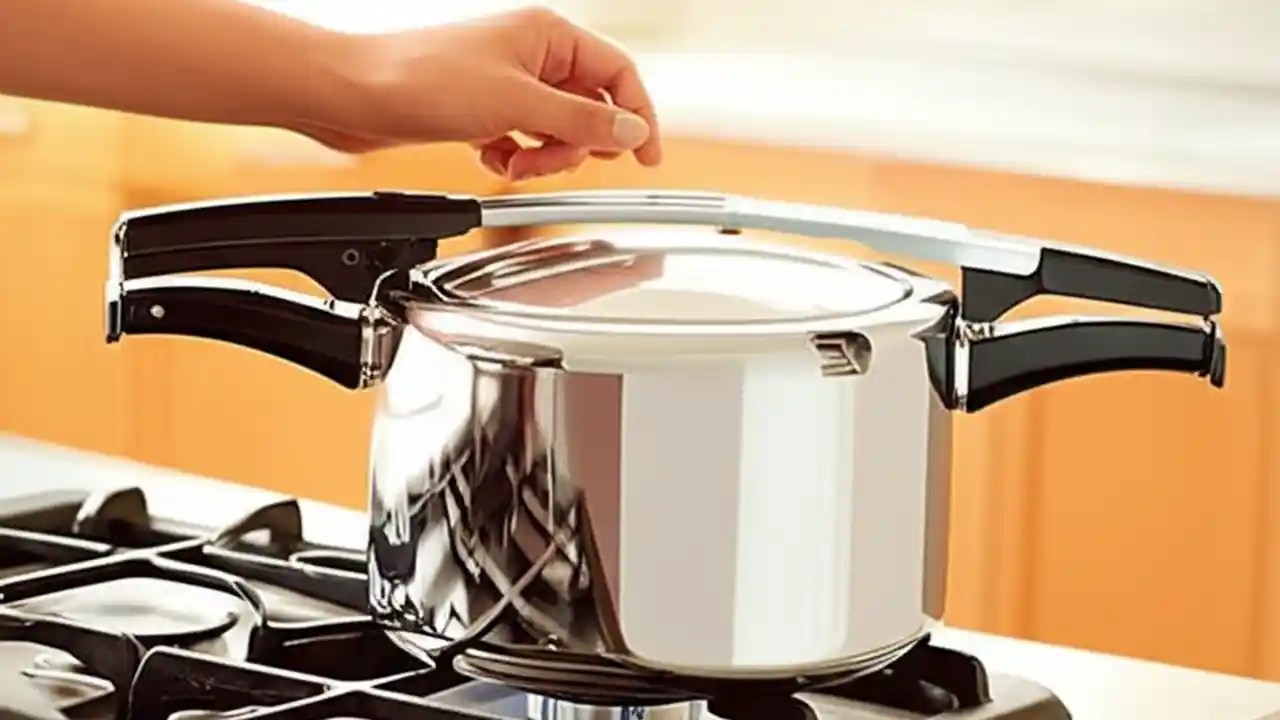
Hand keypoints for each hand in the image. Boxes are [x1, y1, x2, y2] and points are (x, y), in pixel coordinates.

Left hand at [301, 7, 662, 180]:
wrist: (352, 95)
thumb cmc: (422, 80)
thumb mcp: (517, 105)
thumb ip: (582, 121)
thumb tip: (633, 131)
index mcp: (548, 35)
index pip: (618, 74)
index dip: (637, 117)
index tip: (648, 158)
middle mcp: (531, 54)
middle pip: (589, 108)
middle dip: (575, 145)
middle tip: (549, 163)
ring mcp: (506, 82)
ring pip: (555, 130)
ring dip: (542, 157)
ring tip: (512, 165)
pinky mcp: (482, 109)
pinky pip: (522, 140)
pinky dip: (514, 157)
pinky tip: (490, 158)